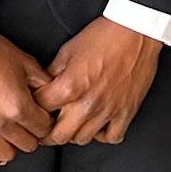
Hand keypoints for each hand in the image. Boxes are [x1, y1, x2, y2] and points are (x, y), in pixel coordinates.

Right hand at [0, 29, 53, 166]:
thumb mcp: (26, 62)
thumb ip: (43, 83)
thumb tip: (54, 98)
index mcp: (19, 105)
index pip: (44, 129)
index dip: (46, 122)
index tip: (42, 117)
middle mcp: (0, 121)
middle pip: (28, 145)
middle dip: (32, 134)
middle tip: (28, 124)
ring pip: (6, 155)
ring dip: (12, 146)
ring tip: (12, 134)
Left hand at [34, 17, 160, 145]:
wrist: (135, 32)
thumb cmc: (104, 36)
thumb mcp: (68, 50)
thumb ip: (52, 73)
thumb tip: (42, 88)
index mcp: (70, 86)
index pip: (41, 108)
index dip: (35, 105)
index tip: (37, 104)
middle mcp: (88, 104)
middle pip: (58, 135)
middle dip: (48, 132)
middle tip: (47, 126)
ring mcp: (108, 110)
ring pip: (82, 139)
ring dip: (73, 133)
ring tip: (71, 124)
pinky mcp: (126, 112)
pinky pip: (112, 137)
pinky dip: (103, 135)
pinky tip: (98, 125)